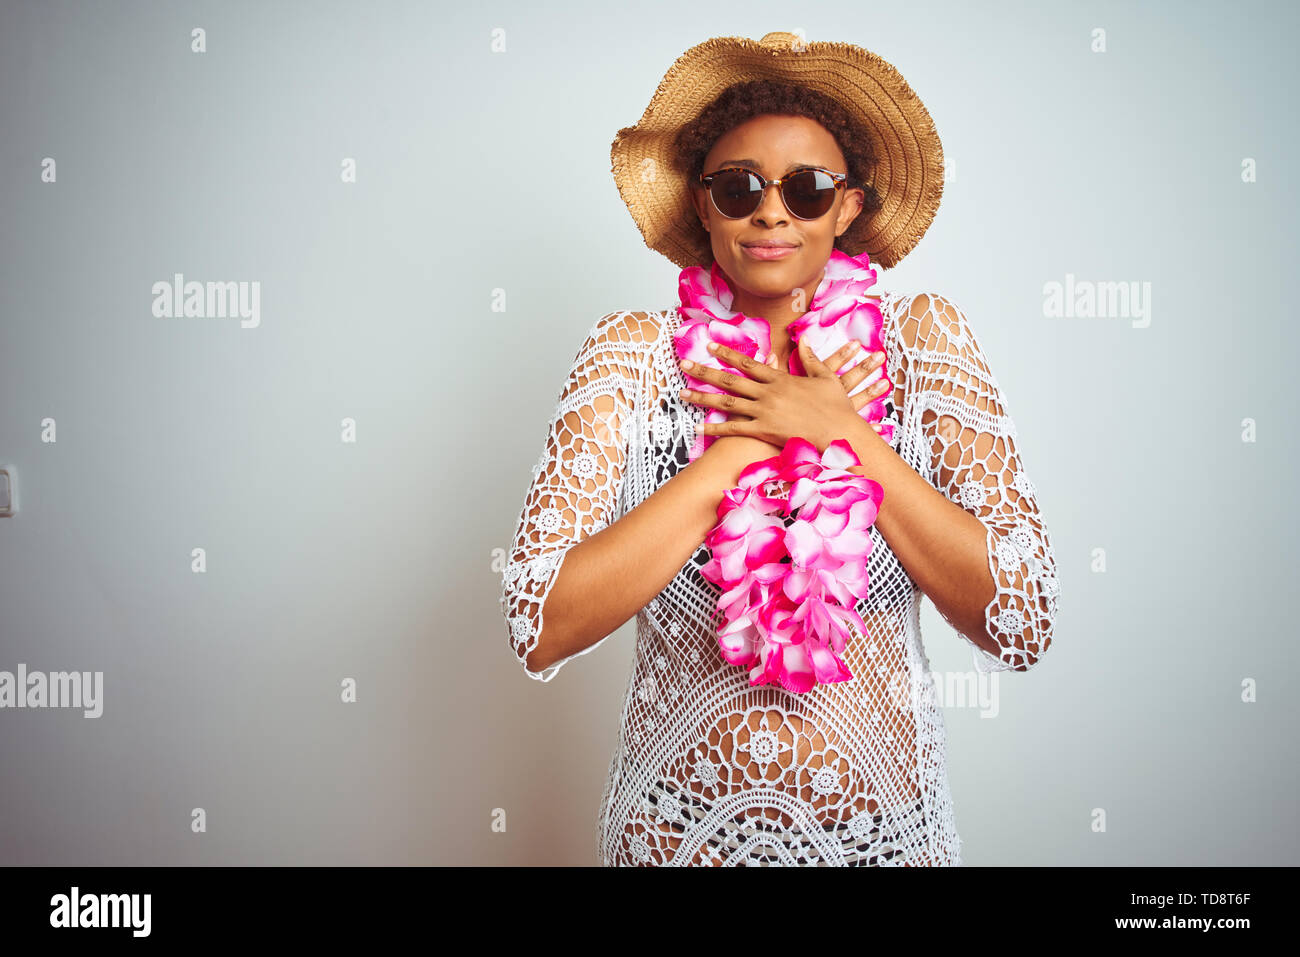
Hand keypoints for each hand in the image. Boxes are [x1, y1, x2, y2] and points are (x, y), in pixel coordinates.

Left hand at [678, 338, 891, 451]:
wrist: (841, 432)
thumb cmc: (837, 407)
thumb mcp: (826, 378)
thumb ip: (811, 359)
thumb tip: (804, 339)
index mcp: (781, 378)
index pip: (748, 363)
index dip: (727, 354)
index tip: (709, 346)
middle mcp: (768, 393)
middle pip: (730, 380)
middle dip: (705, 371)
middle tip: (684, 364)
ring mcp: (765, 412)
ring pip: (727, 403)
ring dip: (703, 397)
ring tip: (682, 393)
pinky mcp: (764, 431)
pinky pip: (734, 429)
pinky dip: (715, 427)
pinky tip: (698, 426)